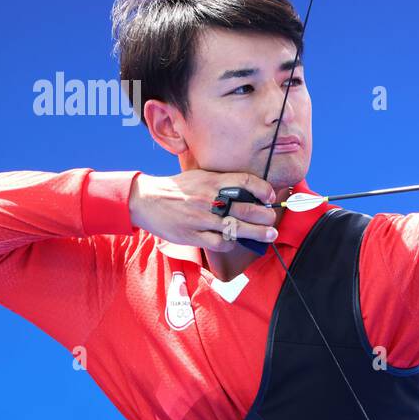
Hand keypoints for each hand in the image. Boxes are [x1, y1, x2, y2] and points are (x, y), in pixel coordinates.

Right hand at [129, 170, 279, 250]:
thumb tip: (248, 191)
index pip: (244, 182)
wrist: (146, 200)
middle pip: (246, 208)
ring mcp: (201, 218)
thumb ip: (221, 182)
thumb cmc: (177, 189)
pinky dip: (231, 243)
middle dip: (265, 216)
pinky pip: (220, 242)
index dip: (263, 189)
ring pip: (236, 228)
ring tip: (268, 235)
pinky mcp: (193, 235)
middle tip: (272, 220)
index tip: (270, 197)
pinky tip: (235, 241)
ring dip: (257, 233)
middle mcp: (208, 199)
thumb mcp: (199, 176)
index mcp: (211, 181)